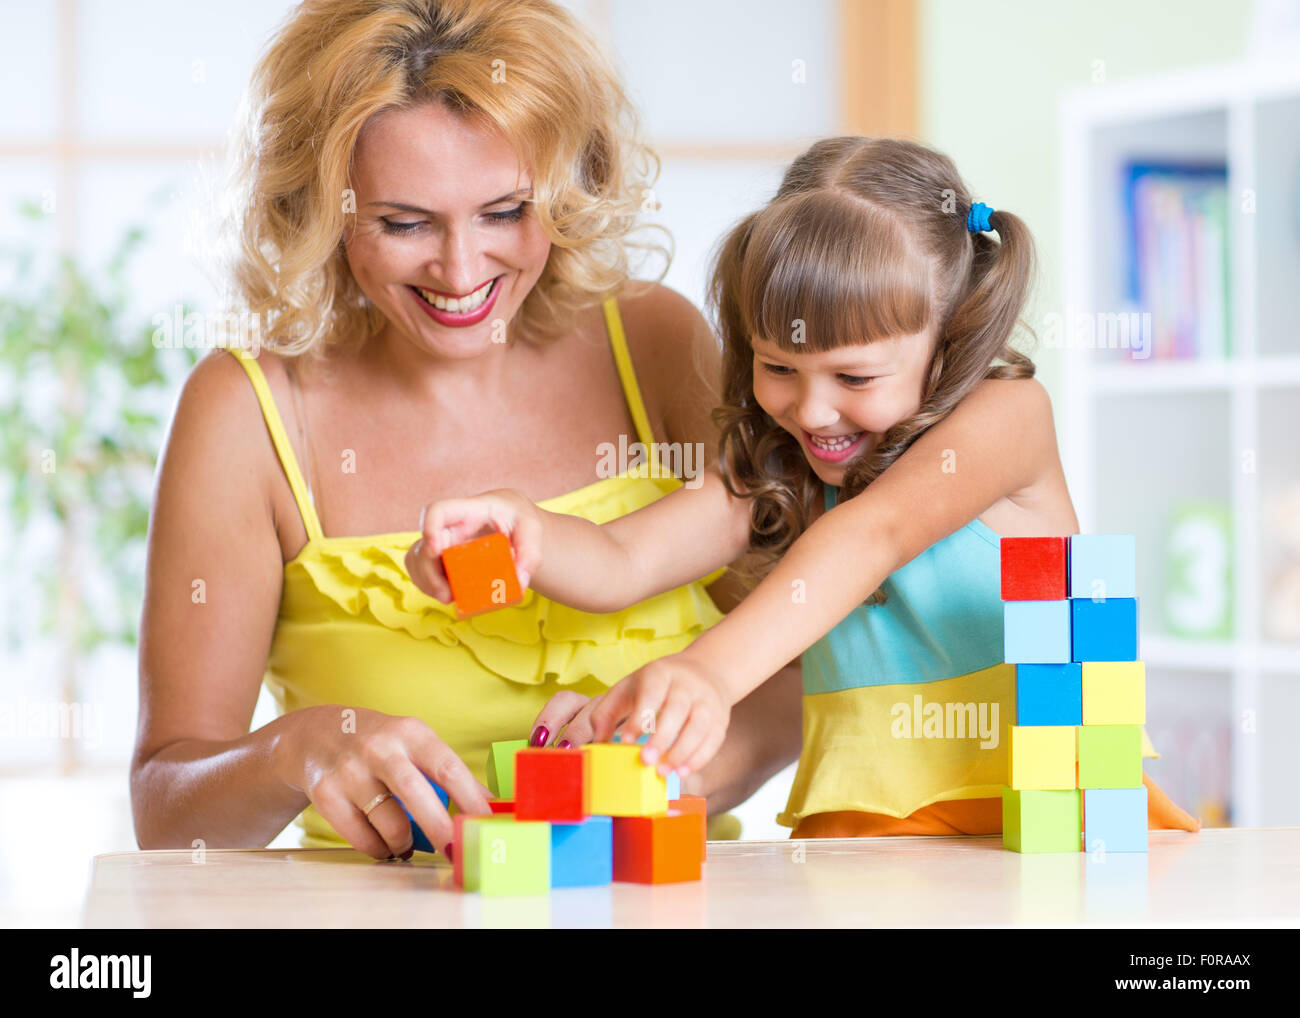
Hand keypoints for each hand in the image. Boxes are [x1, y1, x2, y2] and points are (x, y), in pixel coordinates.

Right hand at [273, 704, 492, 860]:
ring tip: (407, 845)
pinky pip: (360, 835)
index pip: (448, 766)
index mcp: (411, 733)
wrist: (315, 735)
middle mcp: (379, 748)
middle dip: (440, 827)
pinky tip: (384, 844)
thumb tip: (490, 807)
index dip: (471, 797)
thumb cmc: (381, 745)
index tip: (489, 824)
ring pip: (387, 821)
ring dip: (404, 842)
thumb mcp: (414, 743)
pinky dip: (378, 848)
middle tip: (457, 851)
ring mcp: (350, 771)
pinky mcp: (326, 793)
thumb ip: (446, 772)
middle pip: (414, 792)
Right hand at [405, 488, 541, 601]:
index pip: (438, 511)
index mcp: (468, 512)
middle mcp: (449, 527)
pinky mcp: (442, 559)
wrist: (513, 524)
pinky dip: (428, 586)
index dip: (429, 527)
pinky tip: (448, 595)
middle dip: (428, 572)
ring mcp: (442, 543)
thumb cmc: (520, 521)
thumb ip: (530, 554)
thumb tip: (520, 582)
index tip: (435, 549)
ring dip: (425, 582)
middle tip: (447, 595)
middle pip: (422, 544)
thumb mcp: (532, 530)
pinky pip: (422, 572)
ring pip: (416, 560)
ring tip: (448, 598)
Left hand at [589, 654, 730, 779]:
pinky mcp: (720, 719)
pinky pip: (713, 740)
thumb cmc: (657, 685)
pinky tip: (682, 772)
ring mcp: (707, 701)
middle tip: (646, 761)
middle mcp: (687, 685)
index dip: (640, 717)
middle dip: (662, 737)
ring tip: (662, 772)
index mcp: (660, 673)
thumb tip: (597, 744)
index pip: (651, 694)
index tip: (626, 741)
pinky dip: (698, 758)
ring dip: (681, 752)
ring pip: (699, 726)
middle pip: (677, 709)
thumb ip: (606, 713)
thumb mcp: (628, 688)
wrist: (706, 671)